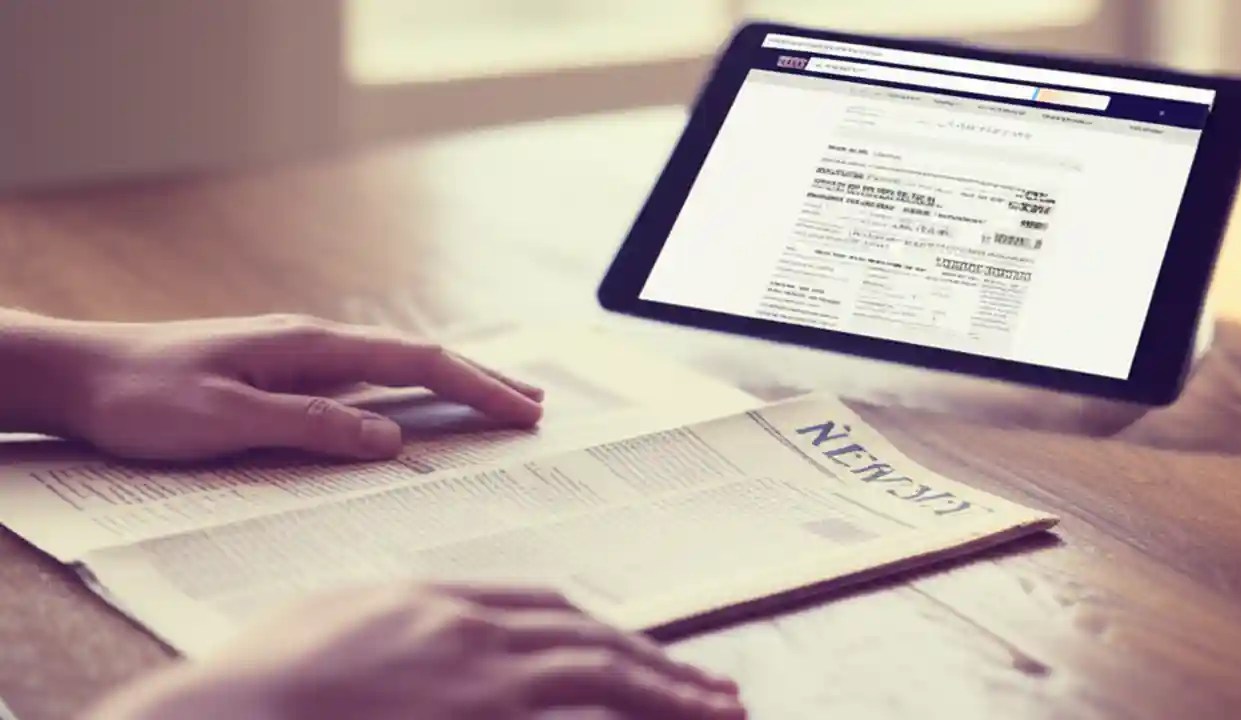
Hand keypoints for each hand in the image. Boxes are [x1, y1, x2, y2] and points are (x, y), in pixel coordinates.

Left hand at [3, 312, 543, 460]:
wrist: (81, 374)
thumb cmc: (144, 398)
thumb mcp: (225, 420)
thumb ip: (312, 425)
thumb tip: (391, 440)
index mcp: (309, 345)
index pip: (415, 363)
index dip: (475, 387)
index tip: (522, 412)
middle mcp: (314, 343)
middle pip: (418, 357)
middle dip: (481, 380)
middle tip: (537, 405)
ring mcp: (301, 357)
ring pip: (396, 369)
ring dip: (452, 385)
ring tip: (500, 401)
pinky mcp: (284, 376)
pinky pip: (366, 384)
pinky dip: (410, 396)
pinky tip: (420, 411)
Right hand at [89, 583, 745, 719]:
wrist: (228, 715)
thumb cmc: (261, 677)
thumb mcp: (334, 617)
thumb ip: (399, 615)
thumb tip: (437, 623)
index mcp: (440, 602)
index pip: (547, 607)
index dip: (604, 631)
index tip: (638, 649)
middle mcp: (477, 640)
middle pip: (593, 644)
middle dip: (661, 665)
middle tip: (715, 690)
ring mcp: (485, 693)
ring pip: (602, 687)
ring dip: (669, 700)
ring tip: (720, 714)